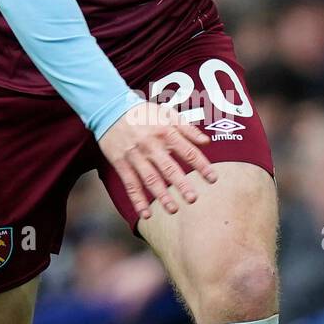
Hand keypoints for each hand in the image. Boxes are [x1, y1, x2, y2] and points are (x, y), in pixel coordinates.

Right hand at [98, 101, 216, 219]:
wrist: (109, 109)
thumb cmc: (143, 113)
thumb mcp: (166, 114)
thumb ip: (187, 128)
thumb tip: (207, 141)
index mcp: (165, 132)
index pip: (187, 151)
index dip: (201, 165)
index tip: (213, 179)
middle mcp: (151, 145)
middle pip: (168, 168)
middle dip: (181, 184)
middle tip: (193, 199)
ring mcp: (135, 155)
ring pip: (150, 179)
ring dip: (161, 196)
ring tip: (173, 210)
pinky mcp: (121, 163)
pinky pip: (130, 184)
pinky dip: (137, 200)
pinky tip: (146, 214)